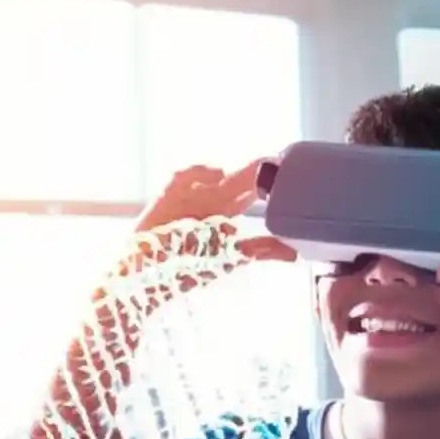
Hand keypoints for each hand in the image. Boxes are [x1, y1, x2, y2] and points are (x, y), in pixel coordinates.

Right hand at [135, 160, 295, 261]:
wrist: (146, 278)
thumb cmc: (185, 269)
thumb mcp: (229, 259)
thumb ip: (259, 251)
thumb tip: (293, 253)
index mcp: (225, 214)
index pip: (251, 191)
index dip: (269, 181)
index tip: (290, 171)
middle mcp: (209, 202)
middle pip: (237, 181)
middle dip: (258, 171)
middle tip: (281, 160)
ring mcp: (188, 197)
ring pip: (214, 176)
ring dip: (235, 172)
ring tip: (258, 167)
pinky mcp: (166, 196)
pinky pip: (181, 176)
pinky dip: (198, 172)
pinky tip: (218, 174)